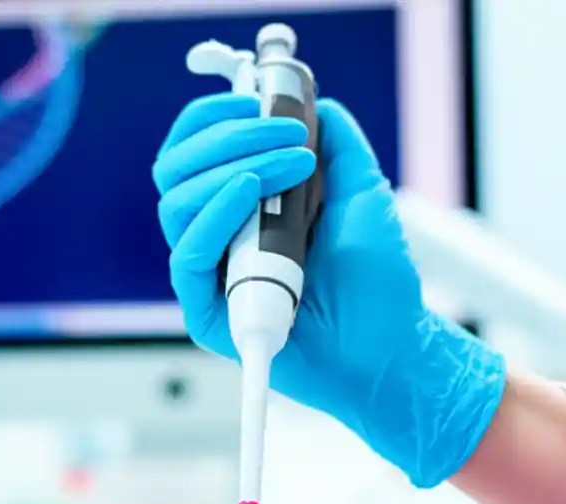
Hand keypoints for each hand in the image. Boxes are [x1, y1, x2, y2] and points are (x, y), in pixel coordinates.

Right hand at [153, 93, 505, 486]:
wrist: (390, 346)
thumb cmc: (376, 282)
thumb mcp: (362, 193)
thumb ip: (338, 144)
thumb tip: (315, 103)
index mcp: (238, 208)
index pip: (194, 152)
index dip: (209, 118)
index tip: (249, 97)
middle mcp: (215, 238)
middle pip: (175, 171)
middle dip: (223, 136)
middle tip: (277, 131)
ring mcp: (209, 275)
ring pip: (176, 206)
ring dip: (227, 167)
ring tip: (287, 163)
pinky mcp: (207, 313)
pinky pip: (189, 255)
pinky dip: (216, 213)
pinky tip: (250, 189)